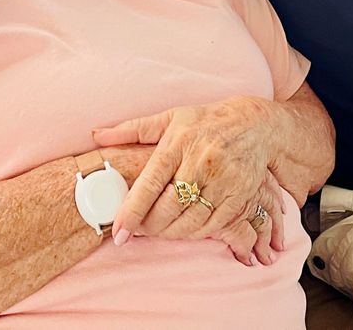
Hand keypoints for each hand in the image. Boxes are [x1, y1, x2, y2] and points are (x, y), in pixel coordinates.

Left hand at [92, 96, 287, 265]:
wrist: (255, 124)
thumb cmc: (205, 122)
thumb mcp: (170, 118)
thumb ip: (132, 129)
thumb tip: (97, 135)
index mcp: (179, 142)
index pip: (150, 183)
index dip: (132, 211)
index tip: (118, 232)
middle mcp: (201, 161)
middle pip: (168, 209)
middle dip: (149, 227)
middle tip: (137, 230)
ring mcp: (223, 180)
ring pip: (190, 222)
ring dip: (169, 233)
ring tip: (158, 230)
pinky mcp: (240, 196)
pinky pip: (212, 226)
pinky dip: (194, 234)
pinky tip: (184, 228)